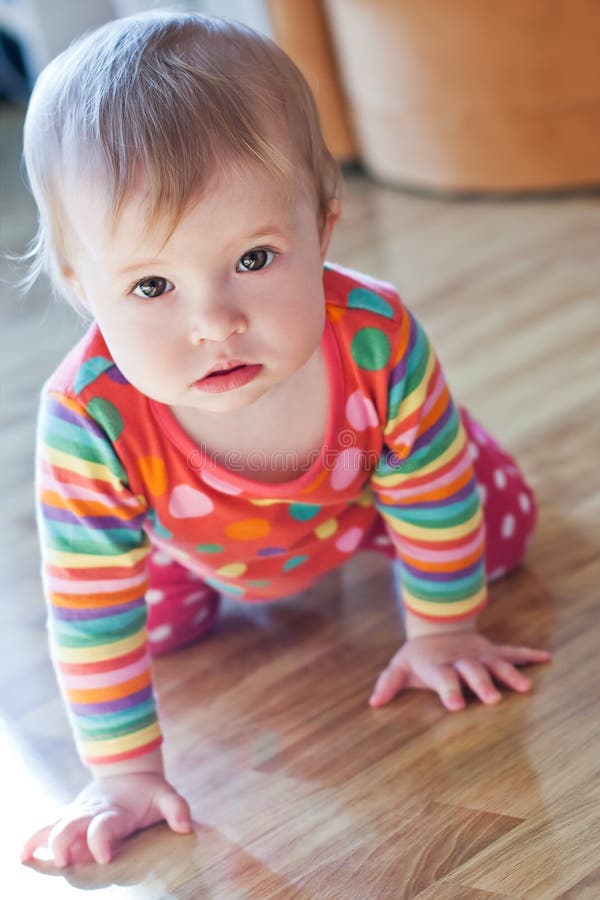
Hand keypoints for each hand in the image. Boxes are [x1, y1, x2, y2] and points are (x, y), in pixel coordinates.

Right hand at [20, 771, 192, 866]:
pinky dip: (33, 838)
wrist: (127, 773)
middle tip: (64, 860)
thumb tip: (185, 826)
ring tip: (29, 856)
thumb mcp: (165, 796)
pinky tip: (23, 853)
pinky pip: (47, 825)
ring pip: (55, 824)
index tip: (103, 856)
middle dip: (65, 842)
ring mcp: (78, 814)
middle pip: (72, 825)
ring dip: (43, 840)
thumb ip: (176, 808)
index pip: (106, 826)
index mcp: (116, 812)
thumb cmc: (148, 794)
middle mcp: (92, 813)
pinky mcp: (69, 817)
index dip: (102, 840)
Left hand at [369, 629, 550, 710]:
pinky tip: (546, 657)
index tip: (455, 706)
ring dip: (510, 675)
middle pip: (473, 673)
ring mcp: (480, 656)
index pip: (444, 679)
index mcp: (439, 667)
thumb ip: (389, 683)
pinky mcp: (493, 652)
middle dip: (482, 685)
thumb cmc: (418, 657)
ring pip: (497, 665)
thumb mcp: (400, 667)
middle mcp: (462, 662)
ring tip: (525, 688)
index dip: (449, 691)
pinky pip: (513, 653)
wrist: (437, 628)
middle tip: (492, 699)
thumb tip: (374, 703)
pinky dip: (529, 655)